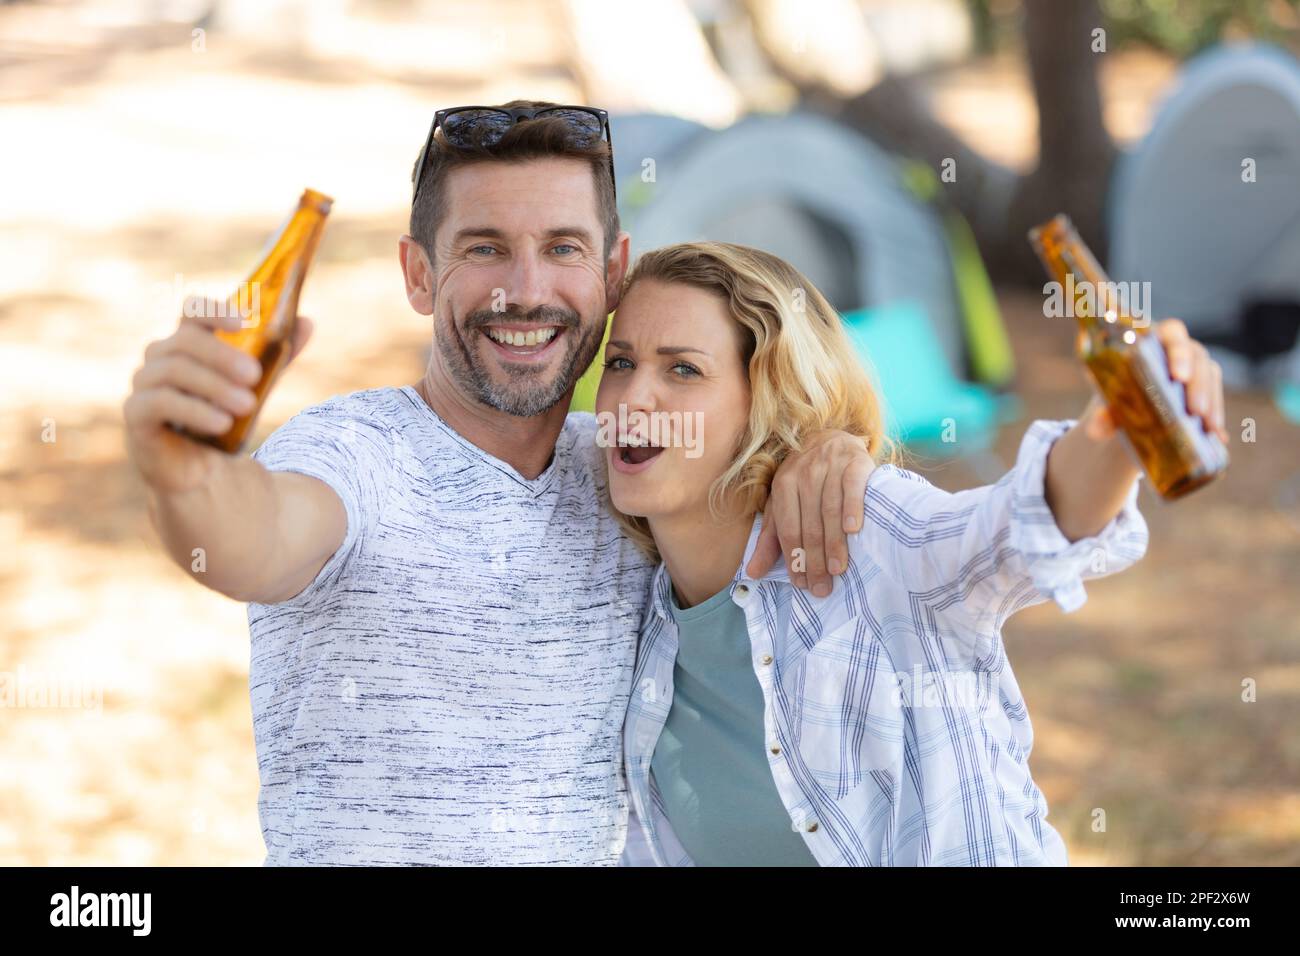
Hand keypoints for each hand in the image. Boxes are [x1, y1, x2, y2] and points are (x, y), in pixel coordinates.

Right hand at [123, 296, 313, 494]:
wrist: (201, 467)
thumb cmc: (225, 414)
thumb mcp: (257, 384)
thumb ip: (278, 355)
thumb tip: (309, 323)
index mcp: (187, 342)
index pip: (192, 311)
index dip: (214, 310)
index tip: (245, 321)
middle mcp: (159, 357)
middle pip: (185, 341)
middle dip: (223, 356)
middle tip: (255, 376)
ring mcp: (144, 383)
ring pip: (174, 371)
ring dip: (215, 386)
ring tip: (247, 405)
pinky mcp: (136, 414)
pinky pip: (159, 403)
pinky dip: (195, 411)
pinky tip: (222, 424)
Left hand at [745, 431, 875, 594]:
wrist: (834, 438)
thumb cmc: (807, 480)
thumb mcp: (784, 504)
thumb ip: (770, 538)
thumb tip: (753, 573)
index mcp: (783, 484)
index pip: (787, 528)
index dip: (793, 558)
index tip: (802, 585)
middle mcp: (804, 473)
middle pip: (809, 524)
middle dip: (813, 560)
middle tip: (822, 587)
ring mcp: (830, 466)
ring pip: (829, 511)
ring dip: (833, 543)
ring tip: (837, 570)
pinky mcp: (855, 461)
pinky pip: (852, 488)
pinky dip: (853, 509)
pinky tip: (854, 530)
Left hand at [1083, 318, 1227, 444]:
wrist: (1123, 415)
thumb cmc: (1112, 399)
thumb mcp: (1104, 406)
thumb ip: (1100, 415)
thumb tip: (1099, 427)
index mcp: (1151, 340)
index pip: (1173, 333)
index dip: (1179, 352)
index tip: (1179, 377)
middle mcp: (1177, 349)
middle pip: (1197, 357)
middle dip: (1198, 384)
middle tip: (1195, 410)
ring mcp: (1193, 366)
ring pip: (1210, 376)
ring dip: (1212, 401)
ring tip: (1208, 426)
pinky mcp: (1204, 388)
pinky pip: (1216, 397)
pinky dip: (1216, 416)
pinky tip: (1217, 435)